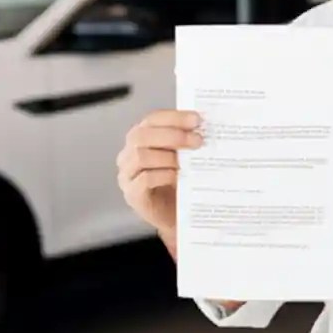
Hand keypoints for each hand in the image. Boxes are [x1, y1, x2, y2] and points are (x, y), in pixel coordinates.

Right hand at [116, 109, 202, 233]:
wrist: (177, 215)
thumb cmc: (179, 182)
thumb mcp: (183, 156)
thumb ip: (187, 141)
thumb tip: (204, 127)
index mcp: (141, 138)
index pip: (152, 119)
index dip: (174, 117)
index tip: (196, 120)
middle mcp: (129, 154)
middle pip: (142, 135)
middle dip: (173, 135)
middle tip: (197, 141)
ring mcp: (127, 175)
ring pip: (140, 156)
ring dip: (168, 156)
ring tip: (188, 162)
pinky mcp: (132, 194)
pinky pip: (144, 179)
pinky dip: (163, 175)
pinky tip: (178, 176)